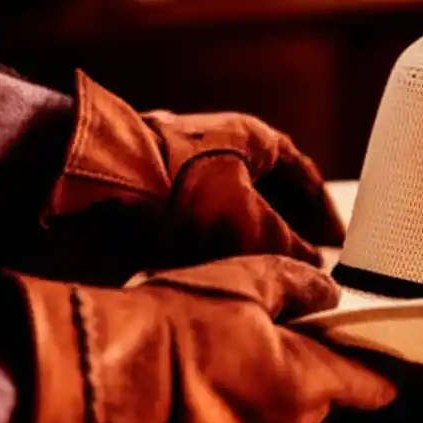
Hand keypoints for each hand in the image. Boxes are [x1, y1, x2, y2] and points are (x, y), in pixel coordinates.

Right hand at [14, 255, 394, 422]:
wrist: (107, 373)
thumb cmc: (180, 326)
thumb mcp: (249, 280)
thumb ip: (301, 285)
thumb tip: (326, 293)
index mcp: (308, 383)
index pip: (366, 386)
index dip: (377, 374)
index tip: (390, 372)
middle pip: (316, 396)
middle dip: (301, 369)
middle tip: (265, 334)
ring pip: (276, 414)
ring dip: (263, 389)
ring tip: (222, 353)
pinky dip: (231, 411)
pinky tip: (202, 380)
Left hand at [41, 71, 340, 281]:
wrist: (84, 187)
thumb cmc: (173, 191)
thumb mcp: (248, 226)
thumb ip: (288, 248)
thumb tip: (313, 266)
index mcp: (253, 138)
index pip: (303, 176)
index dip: (323, 212)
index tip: (338, 241)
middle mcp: (215, 148)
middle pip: (263, 194)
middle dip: (283, 233)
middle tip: (301, 267)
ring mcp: (176, 171)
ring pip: (223, 216)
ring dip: (241, 249)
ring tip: (258, 284)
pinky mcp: (142, 199)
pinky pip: (186, 231)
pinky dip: (203, 256)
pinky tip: (209, 283)